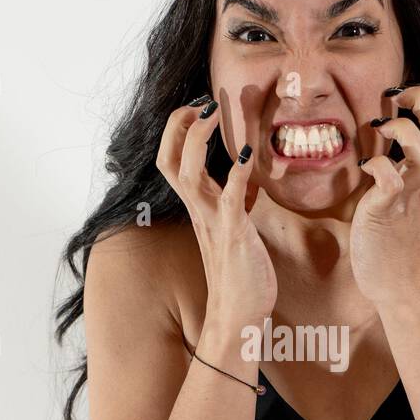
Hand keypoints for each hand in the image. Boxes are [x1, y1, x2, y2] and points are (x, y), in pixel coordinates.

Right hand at [156, 101, 277, 331]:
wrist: (238, 317)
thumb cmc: (240, 277)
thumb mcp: (236, 231)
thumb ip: (237, 205)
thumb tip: (248, 182)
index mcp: (198, 208)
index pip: (173, 161)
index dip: (178, 131)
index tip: (197, 108)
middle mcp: (199, 211)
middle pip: (171, 159)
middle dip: (180, 125)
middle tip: (201, 102)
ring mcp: (213, 222)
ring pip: (189, 172)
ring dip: (200, 139)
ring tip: (214, 112)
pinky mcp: (234, 234)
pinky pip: (230, 198)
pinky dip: (238, 174)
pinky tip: (247, 154)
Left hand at [350, 84, 419, 306]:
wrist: (397, 285)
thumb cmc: (392, 239)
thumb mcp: (399, 191)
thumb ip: (398, 165)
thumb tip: (381, 139)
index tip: (401, 96)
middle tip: (397, 99)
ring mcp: (407, 195)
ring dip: (404, 130)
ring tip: (381, 129)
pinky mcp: (386, 212)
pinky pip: (390, 180)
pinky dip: (378, 166)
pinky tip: (366, 168)